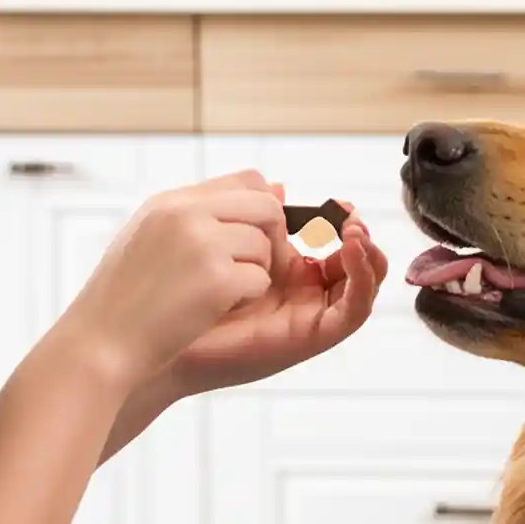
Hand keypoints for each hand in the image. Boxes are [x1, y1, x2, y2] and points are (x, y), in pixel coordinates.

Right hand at [60, 170, 286, 391]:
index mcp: (170, 202)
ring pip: (265, 247)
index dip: (262, 209)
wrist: (97, 345)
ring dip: (252, 274)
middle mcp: (186, 215)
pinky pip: (261, 281)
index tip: (256, 235)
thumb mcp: (152, 239)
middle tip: (245, 269)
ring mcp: (202, 245)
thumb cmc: (125, 300)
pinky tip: (211, 310)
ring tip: (213, 294)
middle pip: (266, 207)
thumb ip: (209, 213)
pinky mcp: (217, 279)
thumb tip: (279, 189)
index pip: (246, 180)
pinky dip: (245, 301)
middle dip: (269, 239)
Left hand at [164, 201, 387, 396]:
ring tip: (355, 233)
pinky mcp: (311, 336)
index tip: (340, 204)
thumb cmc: (181, 293)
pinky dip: (361, 280)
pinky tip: (352, 253)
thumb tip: (277, 187)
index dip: (342, 224)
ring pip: (363, 288)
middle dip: (361, 238)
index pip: (333, 246)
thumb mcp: (225, 241)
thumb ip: (254, 215)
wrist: (155, 333)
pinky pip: (352, 311)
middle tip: (350, 218)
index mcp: (290, 273)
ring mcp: (310, 316)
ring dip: (369, 257)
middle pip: (356, 267)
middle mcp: (305, 295)